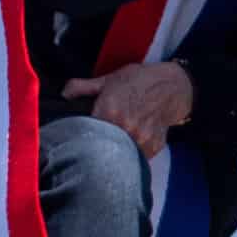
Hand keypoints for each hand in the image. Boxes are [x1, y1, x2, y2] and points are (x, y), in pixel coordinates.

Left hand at [63, 62, 193, 158]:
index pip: (85, 134)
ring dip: (114, 153)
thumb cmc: (138, 80)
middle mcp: (125, 128)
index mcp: (109, 111)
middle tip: (95, 143)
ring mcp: (140, 140)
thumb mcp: (109, 79)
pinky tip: (130, 144)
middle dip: (96, 147)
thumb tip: (62, 95)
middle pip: (100, 148)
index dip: (80, 136)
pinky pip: (137, 158)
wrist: (173, 86)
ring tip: (112, 145)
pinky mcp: (153, 147)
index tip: (79, 136)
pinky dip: (131, 154)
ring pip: (119, 156)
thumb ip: (82, 87)